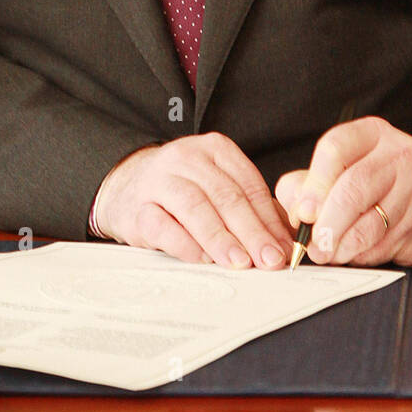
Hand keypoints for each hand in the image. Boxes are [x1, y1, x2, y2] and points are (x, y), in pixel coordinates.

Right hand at [95, 133, 294, 268]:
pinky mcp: (138, 208)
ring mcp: (159, 181)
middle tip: (270, 259)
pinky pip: (163, 226)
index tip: (284, 246)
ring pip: (196, 207)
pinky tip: (203, 259)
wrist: (126, 187)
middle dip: (252, 231)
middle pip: (226, 196)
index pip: (248, 184)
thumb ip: (251, 207)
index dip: (269, 218)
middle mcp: (186, 158)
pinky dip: (186, 245)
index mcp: (214, 149)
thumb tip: (285, 239)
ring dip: (222, 238)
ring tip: (241, 262)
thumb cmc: (183, 192)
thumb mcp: (217, 187)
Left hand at [275, 117, 411, 266]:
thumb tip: (296, 212)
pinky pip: (386, 243)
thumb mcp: (341, 170)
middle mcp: (397, 154)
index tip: (303, 214)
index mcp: (371, 133)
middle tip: (313, 245)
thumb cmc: (376, 183)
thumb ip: (308, 185)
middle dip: (328, 223)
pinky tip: (355, 254)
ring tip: (328, 254)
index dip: (314, 185)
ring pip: (372, 222)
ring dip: (344, 246)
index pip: (335, 148)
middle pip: (354, 188)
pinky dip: (364, 255)